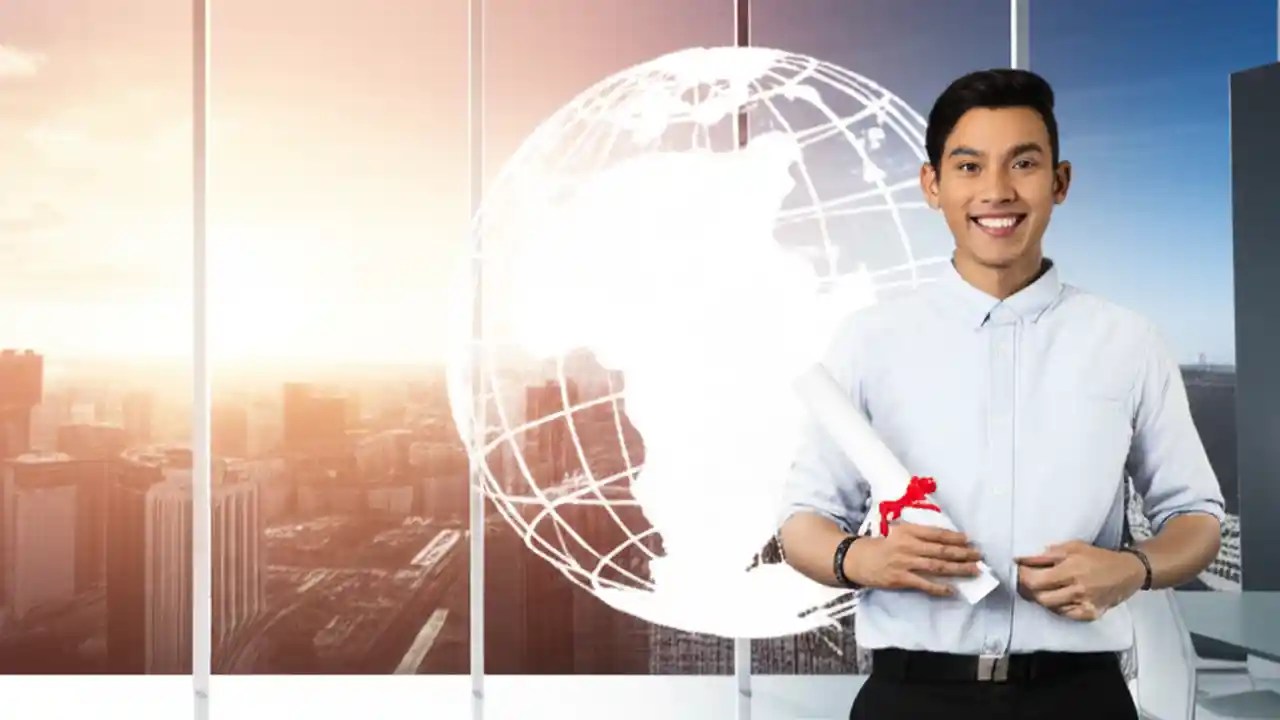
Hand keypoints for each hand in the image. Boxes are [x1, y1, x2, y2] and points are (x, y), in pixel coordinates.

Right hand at [845, 522, 983, 597]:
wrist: (857, 559)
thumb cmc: (880, 545)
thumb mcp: (897, 532)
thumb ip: (917, 534)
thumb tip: (942, 540)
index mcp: (908, 531)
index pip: (936, 534)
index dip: (954, 537)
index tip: (969, 539)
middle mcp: (908, 546)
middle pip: (941, 550)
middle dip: (963, 553)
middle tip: (979, 555)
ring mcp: (905, 563)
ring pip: (937, 567)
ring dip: (957, 569)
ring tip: (973, 570)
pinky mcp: (901, 579)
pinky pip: (924, 584)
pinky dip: (939, 587)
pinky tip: (953, 590)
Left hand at [1016, 541, 1145, 620]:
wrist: (1128, 572)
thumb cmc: (1098, 557)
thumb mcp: (1072, 547)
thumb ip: (1047, 555)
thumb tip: (1022, 558)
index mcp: (1071, 569)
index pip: (1035, 580)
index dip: (1021, 576)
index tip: (1016, 570)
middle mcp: (1077, 589)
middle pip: (1039, 596)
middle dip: (1027, 589)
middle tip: (1024, 581)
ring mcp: (1084, 604)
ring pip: (1050, 607)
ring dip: (1040, 597)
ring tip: (1041, 587)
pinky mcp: (1090, 614)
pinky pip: (1064, 614)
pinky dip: (1056, 606)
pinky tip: (1057, 597)